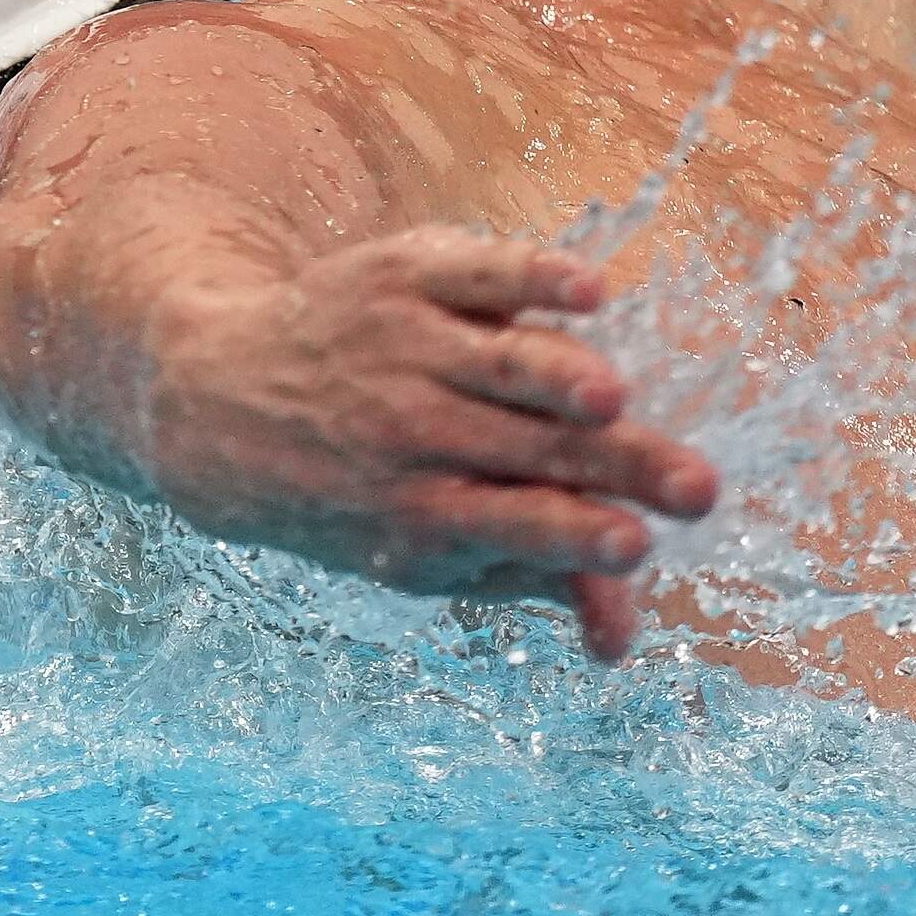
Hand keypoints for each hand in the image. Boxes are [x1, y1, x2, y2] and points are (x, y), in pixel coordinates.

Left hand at [135, 227, 718, 658]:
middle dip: (617, 469)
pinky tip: (589, 292)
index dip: (572, 537)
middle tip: (698, 490)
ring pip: (498, 365)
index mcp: (422, 516)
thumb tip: (623, 643)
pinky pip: (476, 272)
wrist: (217, 401)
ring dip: (555, 380)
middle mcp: (410, 433)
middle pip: (532, 450)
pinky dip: (532, 278)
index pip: (511, 527)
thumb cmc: (360, 490)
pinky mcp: (405, 275)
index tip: (633, 545)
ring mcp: (407, 350)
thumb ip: (535, 577)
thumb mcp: (426, 552)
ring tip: (611, 398)